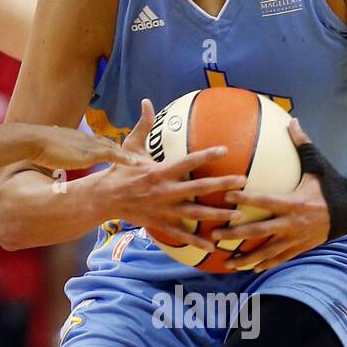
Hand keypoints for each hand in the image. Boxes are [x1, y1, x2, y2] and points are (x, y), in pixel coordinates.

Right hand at [28, 125, 134, 172]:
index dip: (109, 149)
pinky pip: (112, 155)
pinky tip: (135, 163)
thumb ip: (57, 149)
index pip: (99, 143)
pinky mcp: (90, 153)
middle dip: (123, 152)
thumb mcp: (52, 147)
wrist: (36, 141)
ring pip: (114, 149)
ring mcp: (90, 145)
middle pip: (110, 144)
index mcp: (79, 138)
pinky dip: (124, 159)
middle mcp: (88, 139)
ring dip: (127, 156)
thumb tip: (53, 152)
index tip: (118, 154)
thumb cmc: (39, 146)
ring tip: (141, 164)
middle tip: (137, 160)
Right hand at [93, 98, 247, 252]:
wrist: (104, 198)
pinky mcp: (160, 223)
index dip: (206, 155)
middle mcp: (164, 191)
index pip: (187, 162)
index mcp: (159, 172)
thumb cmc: (120, 170)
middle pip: (198, 188)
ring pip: (195, 213)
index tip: (225, 151)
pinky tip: (213, 245)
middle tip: (243, 182)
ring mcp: (163, 209)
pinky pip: (181, 234)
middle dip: (222, 185)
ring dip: (216, 214)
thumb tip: (146, 102)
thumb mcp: (130, 146)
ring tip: (236, 215)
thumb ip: (143, 125)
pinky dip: (196, 241)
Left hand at [210, 117, 328, 270]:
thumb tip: (292, 120)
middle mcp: (294, 222)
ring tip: (228, 262)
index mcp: (295, 202)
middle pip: (260, 230)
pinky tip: (250, 268)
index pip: (265, 200)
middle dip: (236, 233)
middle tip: (215, 233)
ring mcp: (298, 238)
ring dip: (247, 257)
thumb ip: (302, 144)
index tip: (226, 197)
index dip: (245, 199)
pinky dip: (265, 263)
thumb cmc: (332, 184)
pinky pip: (281, 258)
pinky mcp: (302, 247)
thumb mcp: (318, 164)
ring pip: (268, 250)